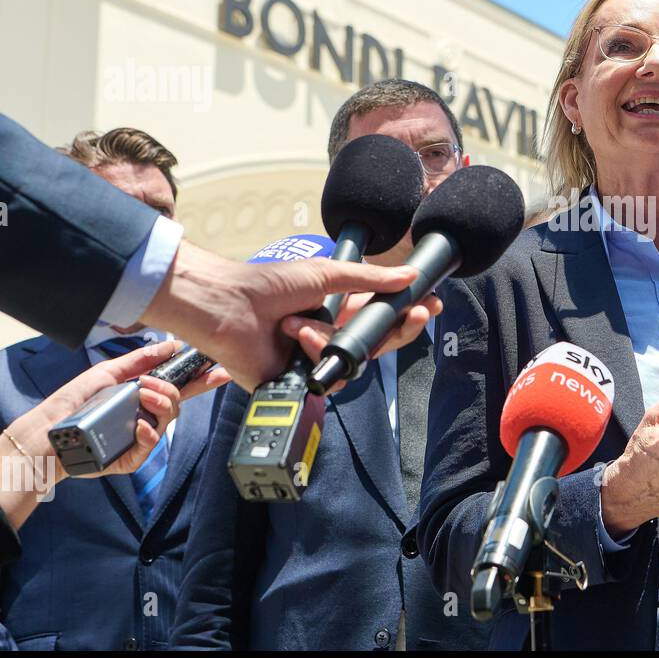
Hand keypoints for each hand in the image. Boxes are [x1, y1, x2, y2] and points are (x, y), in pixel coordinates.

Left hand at [0, 341, 198, 486]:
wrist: (51, 429)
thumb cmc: (76, 400)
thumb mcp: (108, 372)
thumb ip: (140, 359)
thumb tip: (170, 345)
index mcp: (143, 395)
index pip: (179, 386)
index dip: (202, 380)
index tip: (220, 370)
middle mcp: (145, 415)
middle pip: (177, 403)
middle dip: (172, 391)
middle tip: (151, 385)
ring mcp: (139, 437)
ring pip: (167, 421)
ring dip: (160, 406)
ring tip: (142, 398)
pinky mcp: (130, 457)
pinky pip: (150, 446)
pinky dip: (147, 434)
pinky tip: (138, 426)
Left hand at [142, 243, 438, 391]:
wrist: (227, 307)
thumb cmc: (268, 286)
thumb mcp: (326, 275)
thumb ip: (369, 280)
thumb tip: (409, 275)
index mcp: (338, 310)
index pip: (382, 316)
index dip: (407, 313)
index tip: (430, 303)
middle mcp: (331, 336)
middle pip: (378, 343)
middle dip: (397, 328)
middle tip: (415, 314)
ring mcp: (317, 360)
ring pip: (353, 361)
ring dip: (330, 339)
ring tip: (300, 323)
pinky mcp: (301, 382)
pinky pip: (327, 377)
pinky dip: (314, 354)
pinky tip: (295, 337)